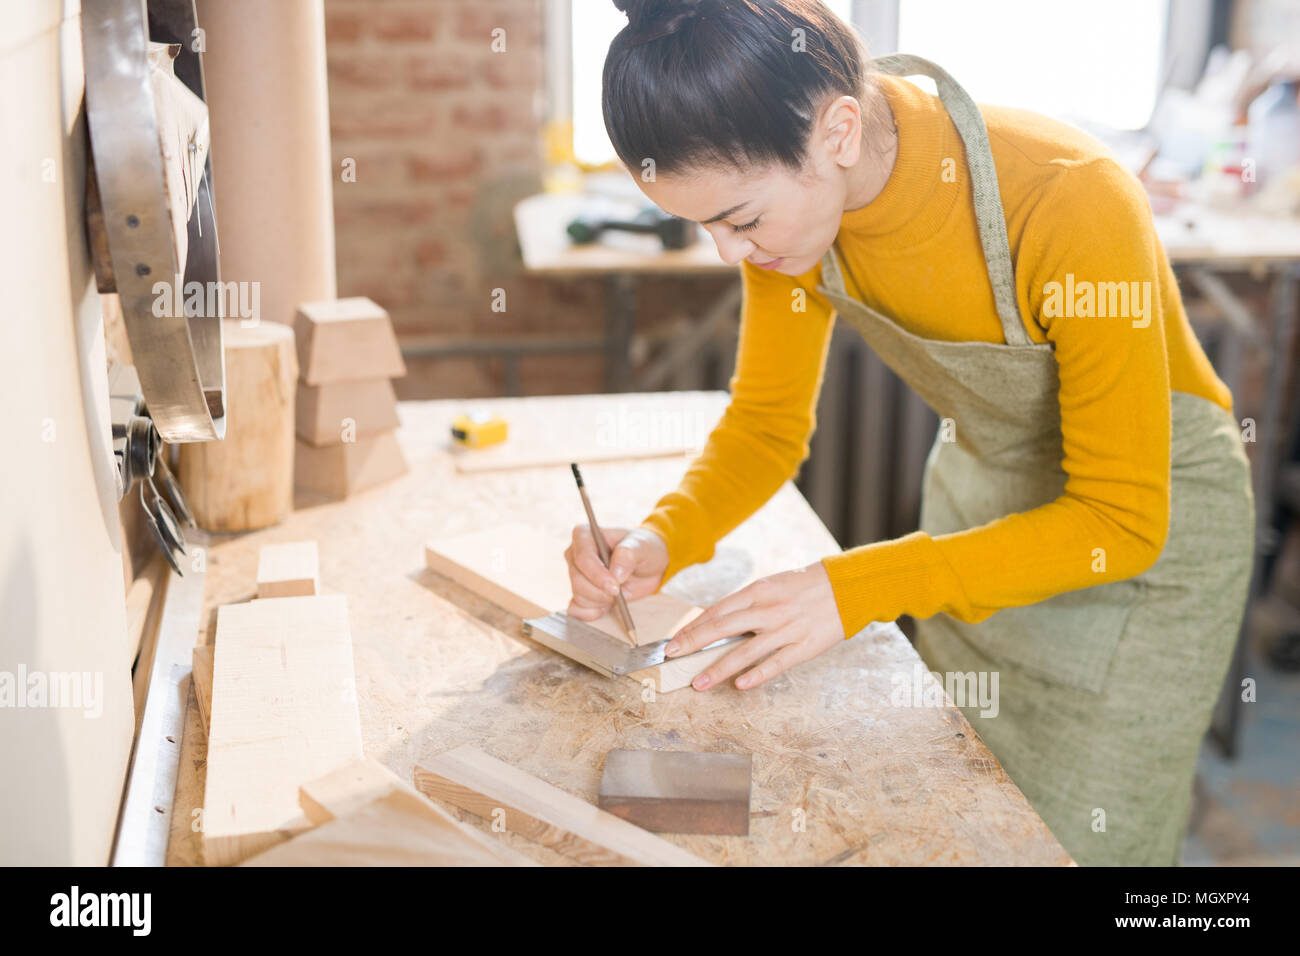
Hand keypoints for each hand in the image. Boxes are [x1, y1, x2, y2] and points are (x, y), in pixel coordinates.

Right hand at [565, 525, 668, 621]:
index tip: (616, 587)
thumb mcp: (642, 546)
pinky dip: (590, 613)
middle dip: (602, 591)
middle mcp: (575, 554)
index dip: (597, 575)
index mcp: (585, 535)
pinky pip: (576, 610)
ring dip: (601, 600)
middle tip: (622, 591)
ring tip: (619, 593)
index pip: (583, 557)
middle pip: (578, 580)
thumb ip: (628, 555)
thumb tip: (615, 573)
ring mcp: (575, 575)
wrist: (648, 565)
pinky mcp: (579, 594)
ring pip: (579, 596)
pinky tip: (605, 608)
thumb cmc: (643, 548)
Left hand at [664, 562, 845, 690]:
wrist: (846, 587)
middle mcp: (768, 609)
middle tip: (672, 657)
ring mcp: (785, 629)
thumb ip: (746, 604)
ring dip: (719, 669)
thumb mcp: (771, 585)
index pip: (717, 611)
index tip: (675, 640)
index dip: (693, 627)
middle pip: (722, 629)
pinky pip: (776, 663)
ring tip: (699, 683)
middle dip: (693, 644)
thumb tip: (716, 622)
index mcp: (757, 591)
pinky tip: (740, 685)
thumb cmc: (804, 586)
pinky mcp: (803, 647)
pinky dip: (757, 675)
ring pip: (745, 651)